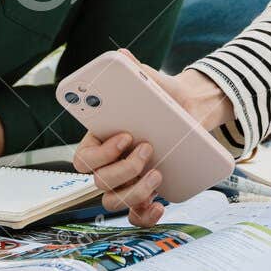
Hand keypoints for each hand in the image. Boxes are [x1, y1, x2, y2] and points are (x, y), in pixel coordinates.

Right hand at [71, 54, 230, 225]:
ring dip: (135, 191)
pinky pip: (135, 216)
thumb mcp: (150, 83)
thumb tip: (121, 54)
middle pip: (99, 182)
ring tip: (158, 173)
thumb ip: (134, 72)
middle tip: (149, 148)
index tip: (125, 136)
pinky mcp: (144, 196)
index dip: (100, 154)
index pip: (81, 159)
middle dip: (124, 169)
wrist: (189, 112)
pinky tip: (160, 205)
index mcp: (99, 141)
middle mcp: (108, 166)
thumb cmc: (160, 98)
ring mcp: (125, 184)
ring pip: (114, 201)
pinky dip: (145, 216)